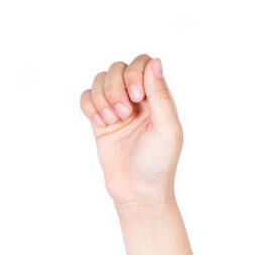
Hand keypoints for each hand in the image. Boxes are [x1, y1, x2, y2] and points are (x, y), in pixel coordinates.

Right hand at [78, 54, 182, 209]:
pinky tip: (101, 124)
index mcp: (157, 98)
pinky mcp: (100, 121)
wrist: (138, 192)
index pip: (143, 63)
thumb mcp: (167, 129)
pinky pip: (86, 97)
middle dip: (116, 87)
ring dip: (102, 97)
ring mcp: (117, 108)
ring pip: (100, 80)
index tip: (137, 97)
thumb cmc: (159, 163)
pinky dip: (90, 106)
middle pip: (118, 68)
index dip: (135, 73)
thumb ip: (161, 95)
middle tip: (124, 114)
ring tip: (112, 121)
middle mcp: (136, 99)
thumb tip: (155, 62)